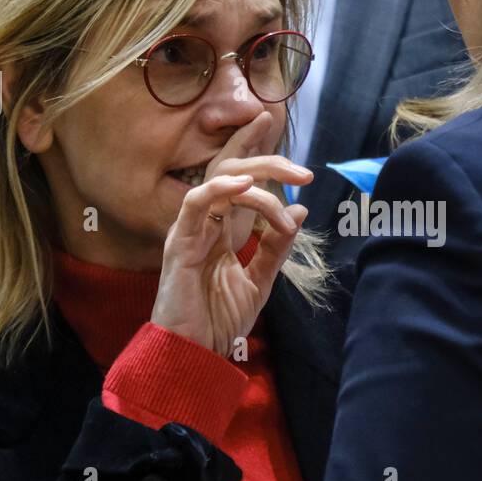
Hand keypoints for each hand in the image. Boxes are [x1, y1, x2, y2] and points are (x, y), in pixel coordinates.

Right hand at [150, 114, 312, 355]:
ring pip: (219, 182)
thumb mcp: (259, 282)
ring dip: (257, 176)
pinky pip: (196, 204)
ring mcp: (189, 231)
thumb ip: (276, 247)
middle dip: (266, 159)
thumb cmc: (219, 322)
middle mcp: (205, 224)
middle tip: (303, 170)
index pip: (238, 180)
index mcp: (222, 231)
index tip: (273, 125)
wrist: (194, 355)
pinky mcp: (179, 244)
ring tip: (289, 179)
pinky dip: (220, 189)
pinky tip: (245, 185)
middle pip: (230, 172)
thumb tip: (299, 209)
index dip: (253, 149)